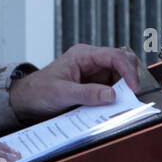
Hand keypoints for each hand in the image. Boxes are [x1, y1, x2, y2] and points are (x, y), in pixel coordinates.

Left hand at [8, 43, 139, 121]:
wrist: (27, 100)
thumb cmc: (39, 91)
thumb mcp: (61, 93)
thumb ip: (87, 94)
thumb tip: (111, 96)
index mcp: (83, 55)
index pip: (114, 56)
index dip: (127, 71)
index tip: (134, 88)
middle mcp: (91, 61)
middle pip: (122, 62)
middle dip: (130, 78)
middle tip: (134, 97)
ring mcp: (95, 73)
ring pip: (120, 77)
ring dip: (125, 89)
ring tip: (125, 104)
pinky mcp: (95, 86)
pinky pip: (113, 89)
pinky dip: (118, 97)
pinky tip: (116, 107)